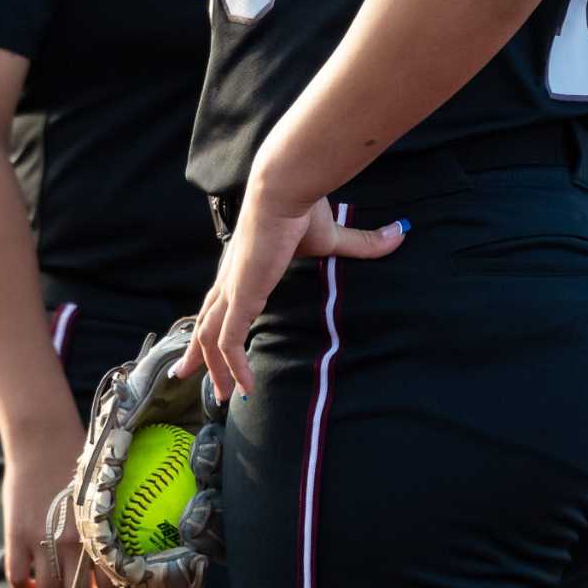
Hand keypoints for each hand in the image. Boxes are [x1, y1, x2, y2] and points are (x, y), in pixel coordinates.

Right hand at [0, 412, 115, 587]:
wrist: (43, 439)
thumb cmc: (77, 461)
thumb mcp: (100, 493)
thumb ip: (102, 527)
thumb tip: (111, 556)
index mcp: (99, 530)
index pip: (108, 581)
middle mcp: (74, 540)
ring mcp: (43, 540)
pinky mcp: (17, 535)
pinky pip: (19, 578)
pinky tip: (30, 586)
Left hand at [177, 192, 405, 402]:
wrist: (285, 192)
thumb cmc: (303, 206)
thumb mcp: (334, 235)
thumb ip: (362, 243)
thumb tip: (400, 232)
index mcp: (244, 264)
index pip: (220, 299)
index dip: (214, 320)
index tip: (208, 340)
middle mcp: (230, 279)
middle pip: (205, 321)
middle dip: (197, 351)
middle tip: (186, 374)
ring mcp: (232, 289)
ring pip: (211, 338)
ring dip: (212, 367)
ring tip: (220, 395)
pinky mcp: (241, 297)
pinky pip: (229, 342)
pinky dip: (233, 367)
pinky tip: (243, 387)